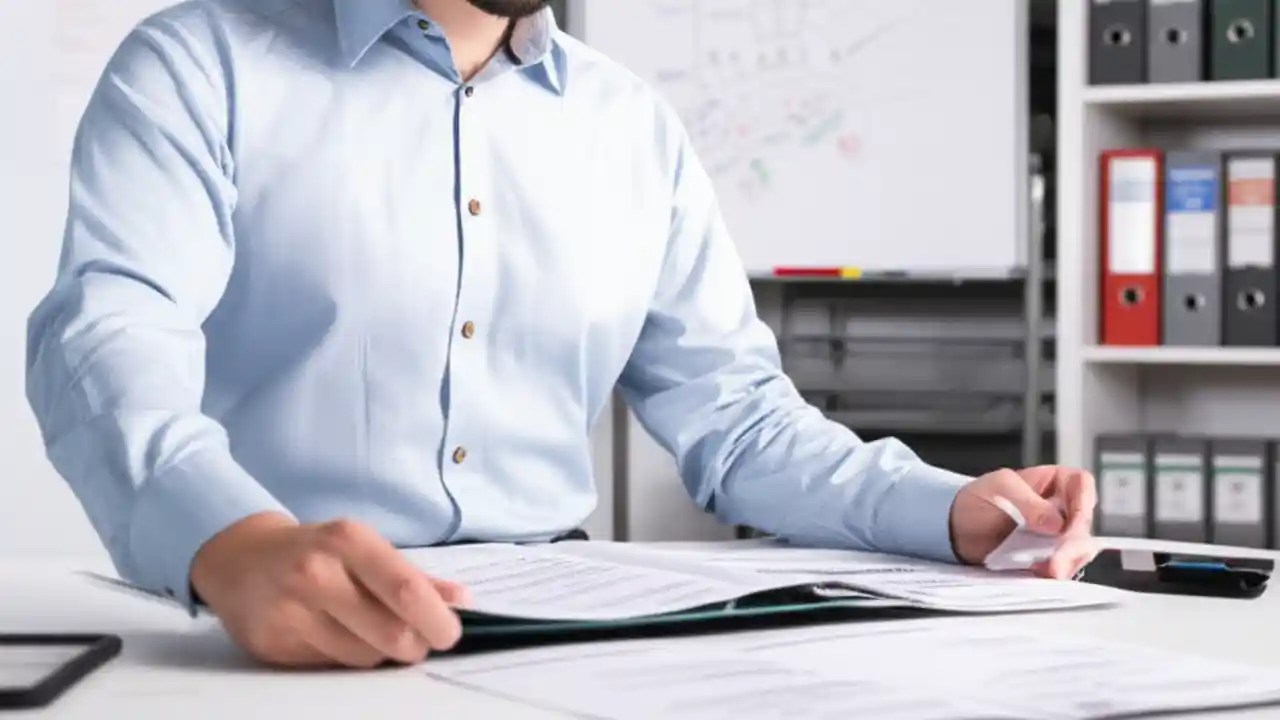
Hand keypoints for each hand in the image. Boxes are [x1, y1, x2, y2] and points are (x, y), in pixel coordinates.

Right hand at [191, 513, 469, 667]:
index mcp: (347, 541)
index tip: (451, 634)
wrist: (239, 557)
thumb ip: (413, 575)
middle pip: (389, 633)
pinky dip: (347, 658)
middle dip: (415, 645)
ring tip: (377, 634)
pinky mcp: (272, 646)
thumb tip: (460, 602)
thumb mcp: (363, 546)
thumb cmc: (317, 550)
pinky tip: (340, 637)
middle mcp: (316, 574)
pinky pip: (331, 666)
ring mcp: (290, 613)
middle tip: (420, 642)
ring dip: (383, 654)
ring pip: (363, 657)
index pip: (404, 589)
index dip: (435, 619)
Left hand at [949, 466, 1098, 578]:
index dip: (1083, 501)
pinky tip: (1043, 575)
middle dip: (1073, 543)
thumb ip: (1028, 503)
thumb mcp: (999, 488)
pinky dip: (1056, 571)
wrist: (954, 529)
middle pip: (1083, 522)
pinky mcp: (1046, 557)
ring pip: (1078, 548)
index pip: (1081, 484)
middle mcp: (1058, 508)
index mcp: (1051, 482)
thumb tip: (1056, 522)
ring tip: (1048, 571)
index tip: (1072, 522)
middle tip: (1056, 559)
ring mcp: (1054, 535)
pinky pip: (1063, 565)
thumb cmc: (975, 500)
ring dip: (1067, 561)